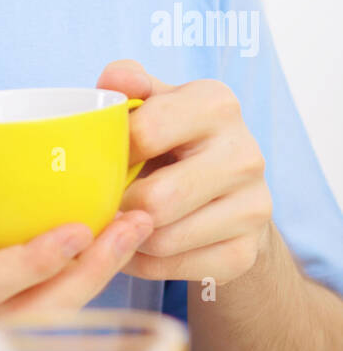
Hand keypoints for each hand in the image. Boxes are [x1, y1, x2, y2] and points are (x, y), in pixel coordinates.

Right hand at [0, 145, 153, 340]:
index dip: (36, 261)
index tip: (79, 229)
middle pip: (33, 305)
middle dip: (91, 270)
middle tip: (134, 223)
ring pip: (44, 308)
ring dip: (95, 272)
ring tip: (134, 227)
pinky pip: (39, 298)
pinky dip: (78, 273)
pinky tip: (108, 237)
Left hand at [96, 60, 272, 285]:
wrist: (225, 190)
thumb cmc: (173, 136)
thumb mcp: (152, 100)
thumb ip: (127, 81)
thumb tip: (113, 82)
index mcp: (216, 104)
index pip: (145, 132)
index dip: (109, 151)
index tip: (97, 158)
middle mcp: (245, 153)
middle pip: (157, 198)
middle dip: (118, 204)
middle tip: (101, 202)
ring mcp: (254, 207)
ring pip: (162, 239)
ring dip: (128, 236)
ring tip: (116, 222)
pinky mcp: (247, 252)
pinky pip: (174, 269)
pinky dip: (143, 262)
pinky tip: (136, 245)